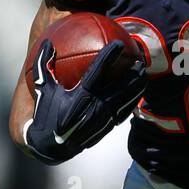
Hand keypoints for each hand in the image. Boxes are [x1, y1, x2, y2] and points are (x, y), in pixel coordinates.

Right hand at [22, 39, 146, 164]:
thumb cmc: (46, 114)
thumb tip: (48, 42)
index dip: (108, 57)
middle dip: (133, 73)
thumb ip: (44, 65)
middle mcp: (93, 108)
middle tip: (140, 58)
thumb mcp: (43, 90)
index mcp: (78, 97)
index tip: (118, 44)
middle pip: (120, 87)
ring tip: (144, 73)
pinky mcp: (107, 127)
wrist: (51, 146)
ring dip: (137, 86)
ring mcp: (102, 119)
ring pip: (126, 100)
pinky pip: (125, 111)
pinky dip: (133, 100)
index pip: (97, 72)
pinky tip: (138, 92)